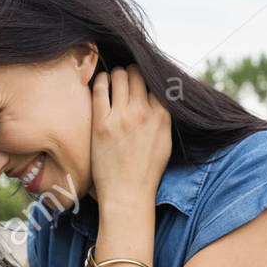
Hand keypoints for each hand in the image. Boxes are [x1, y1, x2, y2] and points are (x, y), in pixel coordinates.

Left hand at [90, 65, 171, 209]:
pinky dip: (101, 81)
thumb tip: (160, 96)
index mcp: (162, 117)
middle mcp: (143, 113)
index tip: (143, 80)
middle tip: (127, 78)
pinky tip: (101, 83)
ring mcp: (121, 117)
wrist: (128, 194)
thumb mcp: (166, 141)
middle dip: (132, 72)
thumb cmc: (147, 171)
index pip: (157, 81)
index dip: (149, 78)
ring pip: (119, 76)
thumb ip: (163, 117)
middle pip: (137, 73)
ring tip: (114, 80)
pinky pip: (100, 88)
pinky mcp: (101, 123)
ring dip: (117, 74)